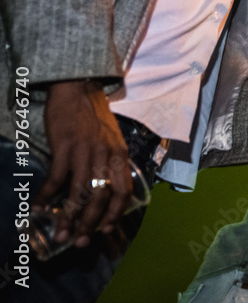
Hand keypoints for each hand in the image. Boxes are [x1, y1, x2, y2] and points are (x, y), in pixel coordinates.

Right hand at [35, 80, 131, 247]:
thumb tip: (106, 192)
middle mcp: (106, 156)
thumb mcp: (113, 140)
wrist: (79, 89)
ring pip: (80, 192)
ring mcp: (86, 151)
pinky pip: (57, 177)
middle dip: (90, 223)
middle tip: (80, 242)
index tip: (106, 229)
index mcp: (120, 155)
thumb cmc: (95, 118)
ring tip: (61, 233)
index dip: (115, 213)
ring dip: (69, 216)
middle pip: (101, 197)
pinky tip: (40, 208)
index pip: (123, 191)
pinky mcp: (66, 146)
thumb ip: (112, 164)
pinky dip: (48, 195)